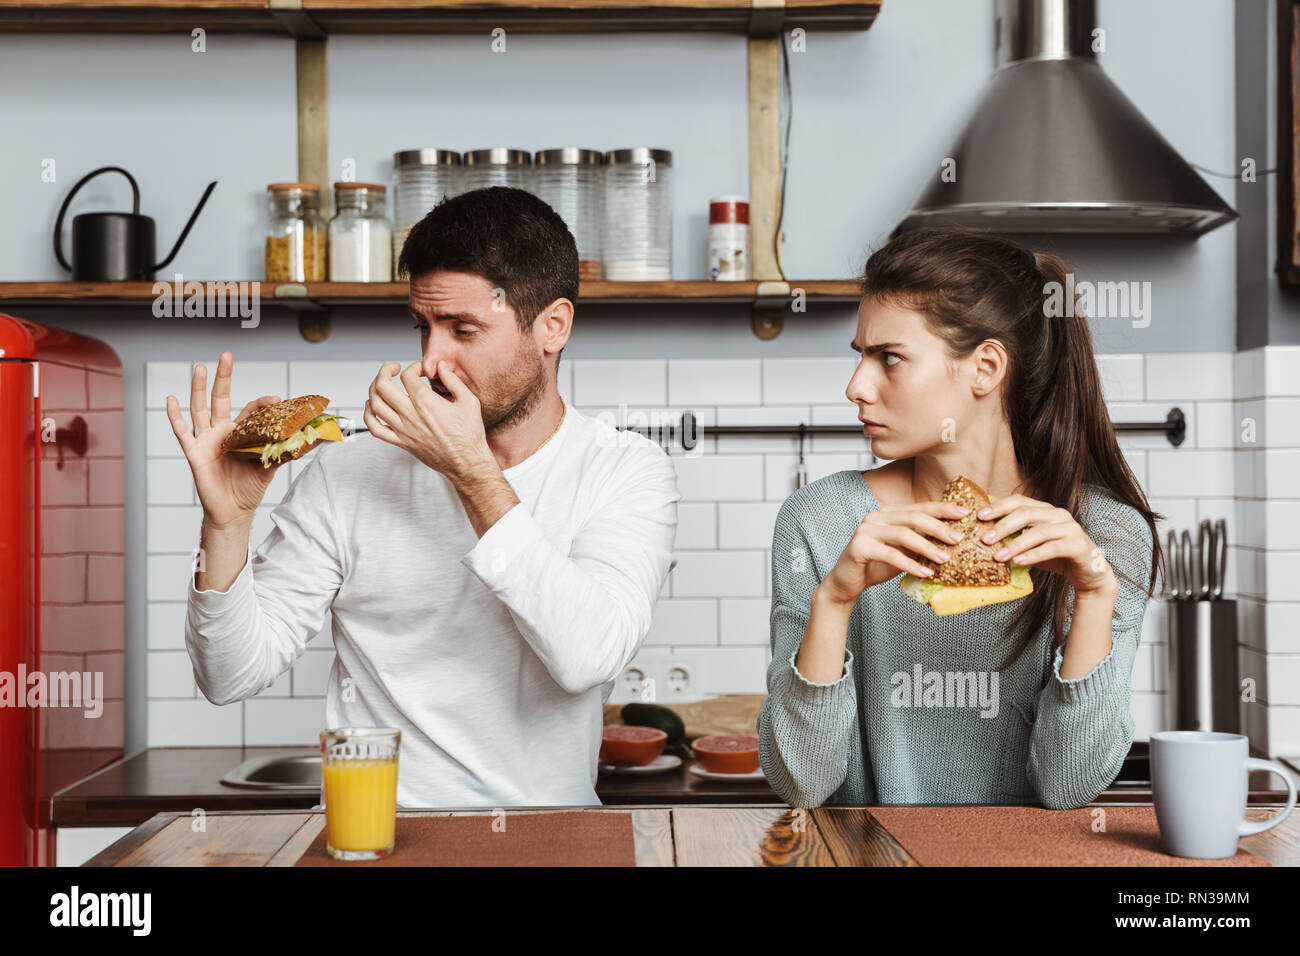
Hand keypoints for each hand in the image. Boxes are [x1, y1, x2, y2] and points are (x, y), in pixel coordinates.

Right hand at [164, 351, 287, 528]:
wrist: (233, 511)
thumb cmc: (249, 488)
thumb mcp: (271, 467)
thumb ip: (286, 452)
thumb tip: (312, 441)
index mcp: (241, 433)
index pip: (250, 410)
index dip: (262, 403)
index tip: (278, 399)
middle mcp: (222, 431)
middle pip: (220, 398)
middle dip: (222, 377)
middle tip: (226, 355)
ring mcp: (206, 440)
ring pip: (200, 408)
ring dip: (198, 388)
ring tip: (199, 367)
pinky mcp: (194, 452)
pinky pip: (181, 432)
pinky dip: (174, 416)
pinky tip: (171, 399)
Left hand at [363, 359, 493, 480]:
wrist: (466, 462)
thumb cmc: (469, 435)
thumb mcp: (469, 401)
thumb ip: (453, 381)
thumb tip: (441, 366)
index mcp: (427, 403)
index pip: (408, 376)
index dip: (413, 367)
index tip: (420, 370)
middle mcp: (411, 415)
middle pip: (383, 386)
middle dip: (385, 371)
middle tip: (393, 369)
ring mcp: (403, 430)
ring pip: (375, 405)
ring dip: (374, 389)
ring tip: (382, 384)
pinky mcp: (401, 442)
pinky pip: (375, 428)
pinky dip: (368, 415)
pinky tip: (372, 406)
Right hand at [816, 500, 971, 606]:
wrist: (846, 584)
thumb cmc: (876, 566)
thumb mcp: (902, 552)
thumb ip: (919, 543)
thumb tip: (951, 542)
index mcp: (888, 514)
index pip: (919, 507)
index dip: (943, 509)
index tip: (965, 513)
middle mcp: (876, 517)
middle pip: (913, 517)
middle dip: (938, 527)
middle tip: (958, 539)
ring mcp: (865, 530)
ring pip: (902, 534)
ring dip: (926, 547)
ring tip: (945, 559)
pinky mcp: (859, 547)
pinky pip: (889, 554)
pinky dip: (909, 564)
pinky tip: (925, 573)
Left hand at [974, 494, 1116, 595]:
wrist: (1088, 574)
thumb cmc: (1056, 557)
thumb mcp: (1031, 545)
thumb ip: (1014, 538)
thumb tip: (984, 538)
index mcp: (1045, 510)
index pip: (1019, 501)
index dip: (999, 506)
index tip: (979, 516)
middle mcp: (1058, 515)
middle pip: (1027, 513)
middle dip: (1003, 526)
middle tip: (984, 539)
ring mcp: (1070, 528)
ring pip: (1039, 532)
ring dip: (1015, 544)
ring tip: (998, 556)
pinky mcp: (1078, 545)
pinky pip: (1052, 548)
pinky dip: (1033, 555)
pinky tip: (1018, 562)